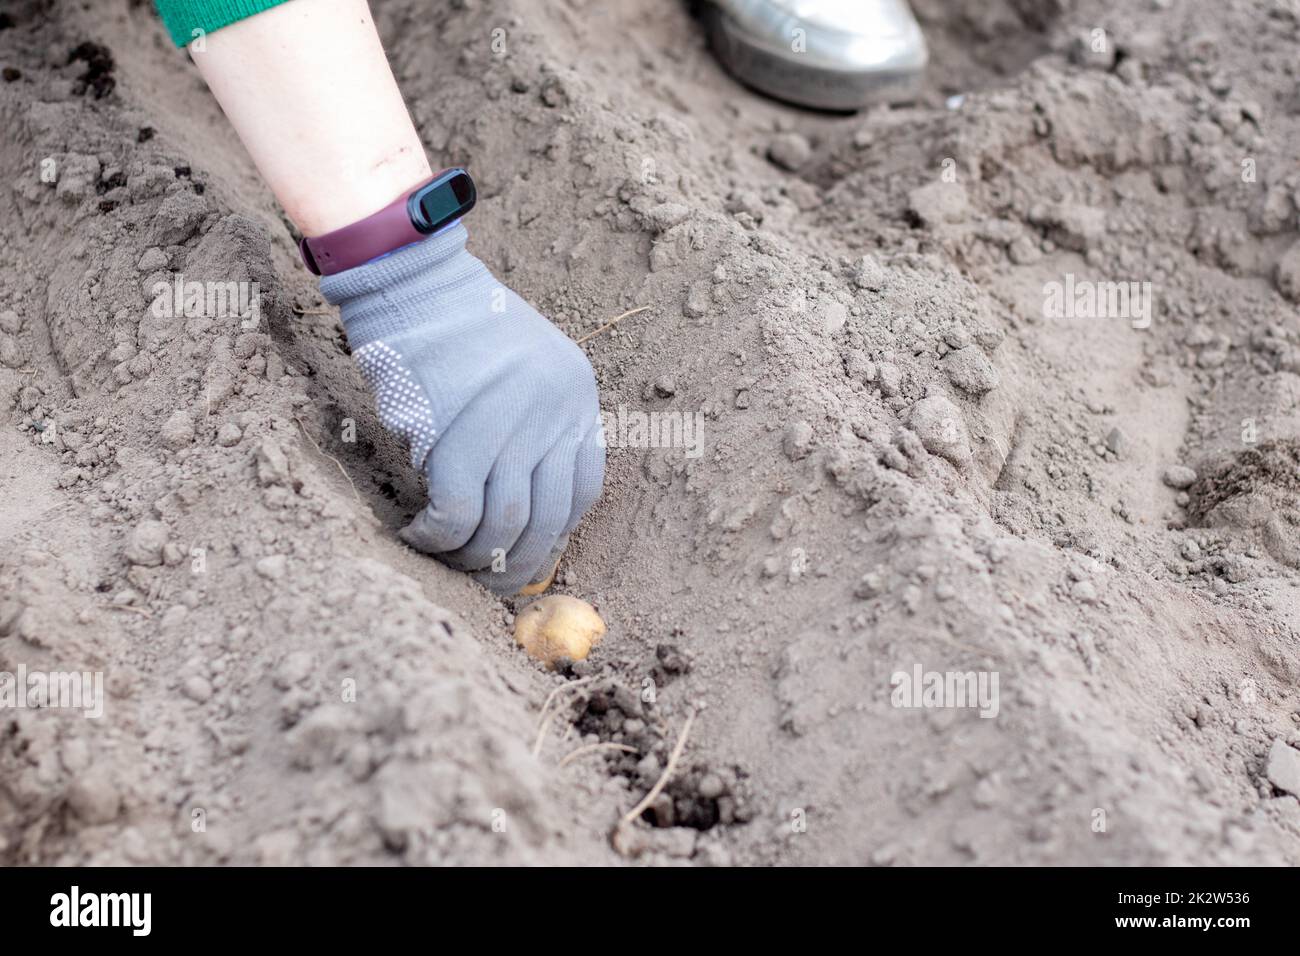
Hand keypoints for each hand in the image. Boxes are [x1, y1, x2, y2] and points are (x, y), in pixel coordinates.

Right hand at [321, 223, 603, 593]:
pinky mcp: (458, 435)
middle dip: (518, 565)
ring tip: (447, 560)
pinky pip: (457, 514)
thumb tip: (523, 510)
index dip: (555, 532)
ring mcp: (510, 422)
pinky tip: (418, 537)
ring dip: (475, 558)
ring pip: (505, 524)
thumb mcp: (523, 366)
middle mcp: (555, 410)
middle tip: (488, 582)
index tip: (527, 551)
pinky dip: (438, 539)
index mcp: (576, 394)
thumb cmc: (457, 327)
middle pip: (549, 518)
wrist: (414, 282)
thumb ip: (533, 425)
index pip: (585, 489)